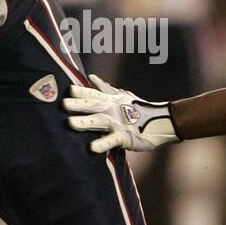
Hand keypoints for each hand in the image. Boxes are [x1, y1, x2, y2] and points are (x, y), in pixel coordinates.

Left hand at [63, 75, 179, 153]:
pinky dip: (102, 143)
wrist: (161, 122)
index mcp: (110, 101)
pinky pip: (112, 140)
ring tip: (70, 123)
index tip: (68, 89)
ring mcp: (118, 124)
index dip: (81, 91)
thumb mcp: (121, 97)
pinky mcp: (125, 138)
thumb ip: (105, 89)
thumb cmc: (137, 109)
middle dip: (78, 104)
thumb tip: (91, 77)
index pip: (93, 94)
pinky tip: (92, 147)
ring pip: (99, 121)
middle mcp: (112, 110)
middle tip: (63, 104)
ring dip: (85, 121)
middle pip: (94, 105)